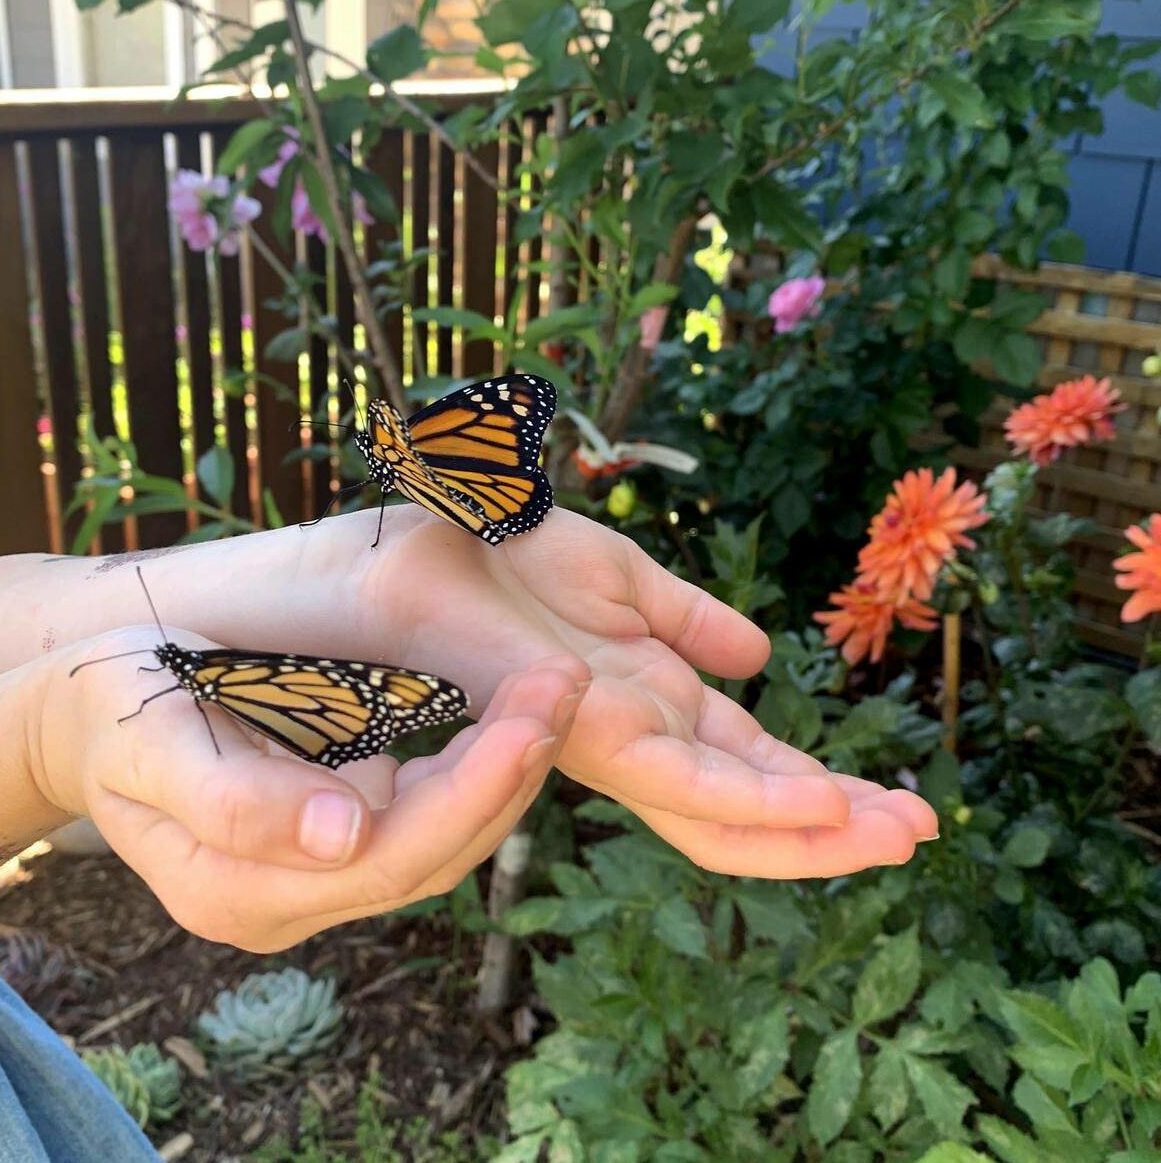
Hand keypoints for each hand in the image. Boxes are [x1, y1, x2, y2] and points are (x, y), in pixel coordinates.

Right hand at [33, 628, 588, 950]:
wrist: (81, 717)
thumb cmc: (112, 712)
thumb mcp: (151, 741)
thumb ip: (235, 803)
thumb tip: (344, 839)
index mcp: (239, 891)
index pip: (392, 858)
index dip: (476, 791)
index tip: (536, 714)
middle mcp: (288, 905)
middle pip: (432, 856)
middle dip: (512, 771)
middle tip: (565, 683)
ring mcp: (311, 882)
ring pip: (439, 841)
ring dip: (507, 768)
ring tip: (553, 689)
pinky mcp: (330, 849)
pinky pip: (423, 820)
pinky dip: (474, 769)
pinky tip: (508, 715)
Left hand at [350, 507, 938, 877]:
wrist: (440, 531)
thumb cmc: (513, 559)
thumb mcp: (625, 584)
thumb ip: (689, 623)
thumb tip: (762, 658)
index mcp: (657, 702)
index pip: (751, 768)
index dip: (821, 791)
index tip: (900, 802)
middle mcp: (641, 736)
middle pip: (748, 806)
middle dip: (836, 827)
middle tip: (923, 832)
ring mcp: (615, 740)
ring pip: (725, 815)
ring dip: (815, 831)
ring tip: (899, 833)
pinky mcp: (587, 729)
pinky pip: (679, 781)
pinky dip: (756, 800)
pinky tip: (822, 804)